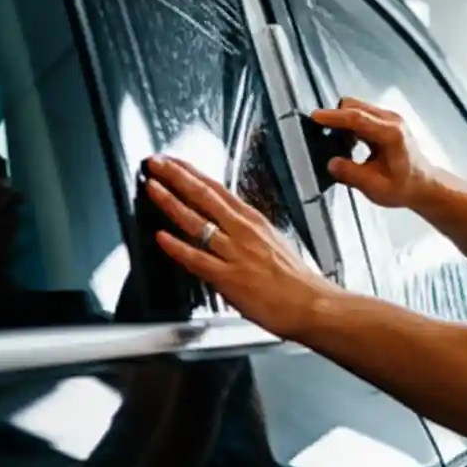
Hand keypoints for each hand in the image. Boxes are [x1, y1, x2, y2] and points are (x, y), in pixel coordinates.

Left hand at [143, 155, 330, 338]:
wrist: (313, 304)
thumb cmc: (297, 281)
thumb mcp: (274, 244)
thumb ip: (249, 235)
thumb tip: (229, 228)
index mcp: (255, 221)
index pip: (218, 189)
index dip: (193, 174)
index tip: (175, 162)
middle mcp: (244, 232)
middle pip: (205, 196)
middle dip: (176, 176)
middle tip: (156, 162)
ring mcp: (236, 253)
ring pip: (197, 221)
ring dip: (171, 202)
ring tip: (153, 188)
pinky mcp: (230, 278)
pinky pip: (198, 259)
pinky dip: (177, 247)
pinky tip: (161, 237)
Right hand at [309, 97, 438, 208]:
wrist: (422, 184)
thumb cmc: (403, 187)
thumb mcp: (375, 187)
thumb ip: (352, 174)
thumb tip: (331, 163)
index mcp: (391, 135)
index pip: (357, 118)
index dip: (334, 117)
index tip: (315, 117)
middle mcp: (391, 120)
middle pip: (354, 106)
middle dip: (336, 119)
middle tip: (327, 140)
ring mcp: (389, 118)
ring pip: (356, 107)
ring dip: (343, 122)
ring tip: (344, 146)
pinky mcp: (385, 120)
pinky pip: (361, 114)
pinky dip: (351, 125)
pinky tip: (352, 144)